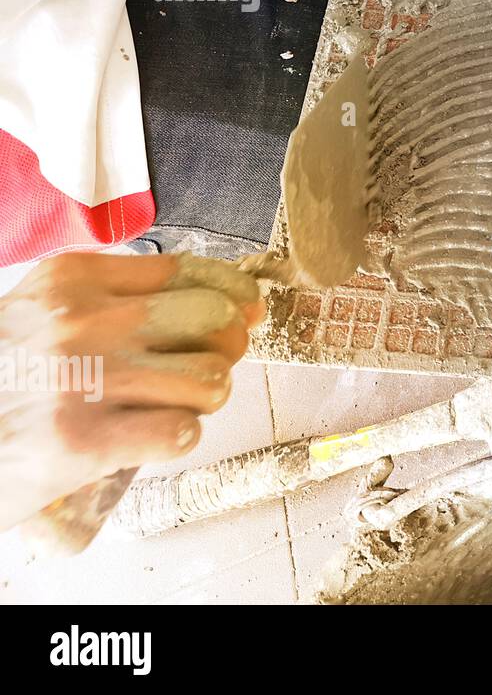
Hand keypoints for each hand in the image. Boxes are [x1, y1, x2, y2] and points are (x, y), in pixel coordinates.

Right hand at [0, 252, 263, 529]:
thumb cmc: (3, 376)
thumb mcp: (45, 311)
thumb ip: (121, 298)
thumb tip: (234, 307)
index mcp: (75, 277)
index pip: (193, 272)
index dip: (235, 296)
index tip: (245, 313)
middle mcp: (82, 319)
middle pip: (214, 320)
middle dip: (223, 350)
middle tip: (201, 371)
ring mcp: (83, 379)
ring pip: (209, 380)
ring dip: (201, 400)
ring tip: (167, 407)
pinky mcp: (81, 441)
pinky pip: (181, 432)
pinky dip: (176, 439)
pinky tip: (147, 438)